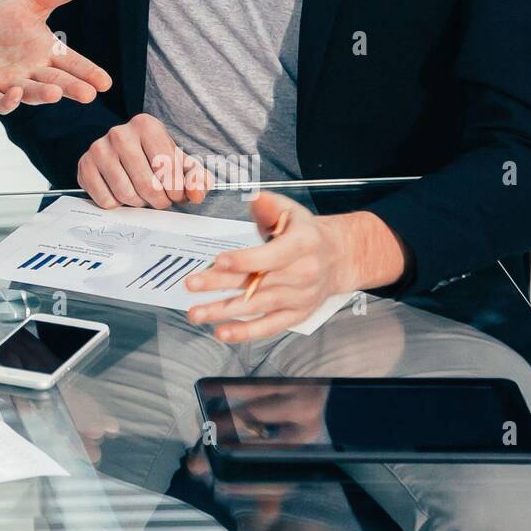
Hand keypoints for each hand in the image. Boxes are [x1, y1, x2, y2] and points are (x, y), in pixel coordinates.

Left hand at [0, 0, 111, 112]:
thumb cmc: (3, 24)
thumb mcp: (29, 4)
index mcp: (46, 53)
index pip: (71, 63)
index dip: (88, 72)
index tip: (105, 83)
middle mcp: (32, 73)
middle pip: (55, 82)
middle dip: (70, 88)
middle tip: (88, 95)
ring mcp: (9, 85)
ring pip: (29, 93)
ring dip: (41, 95)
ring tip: (55, 94)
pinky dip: (6, 101)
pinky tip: (14, 95)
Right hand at [77, 113, 212, 209]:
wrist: (125, 152)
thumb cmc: (156, 158)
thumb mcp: (182, 164)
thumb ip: (197, 179)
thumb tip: (197, 194)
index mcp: (146, 125)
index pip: (167, 168)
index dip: (177, 190)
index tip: (176, 194)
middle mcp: (119, 133)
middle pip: (147, 185)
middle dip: (159, 201)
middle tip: (161, 200)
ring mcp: (98, 149)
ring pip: (126, 195)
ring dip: (139, 203)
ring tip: (143, 195)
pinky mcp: (84, 166)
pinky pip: (106, 201)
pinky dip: (118, 205)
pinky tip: (122, 193)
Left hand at [183, 191, 405, 341]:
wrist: (339, 258)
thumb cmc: (306, 233)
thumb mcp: (291, 211)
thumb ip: (269, 205)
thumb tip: (253, 198)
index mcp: (303, 245)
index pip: (272, 256)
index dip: (245, 260)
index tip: (219, 261)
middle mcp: (303, 274)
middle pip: (257, 282)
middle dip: (220, 284)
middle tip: (191, 284)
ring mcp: (300, 298)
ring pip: (258, 306)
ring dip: (224, 311)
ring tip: (196, 312)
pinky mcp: (296, 315)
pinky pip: (269, 326)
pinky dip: (245, 332)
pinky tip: (222, 332)